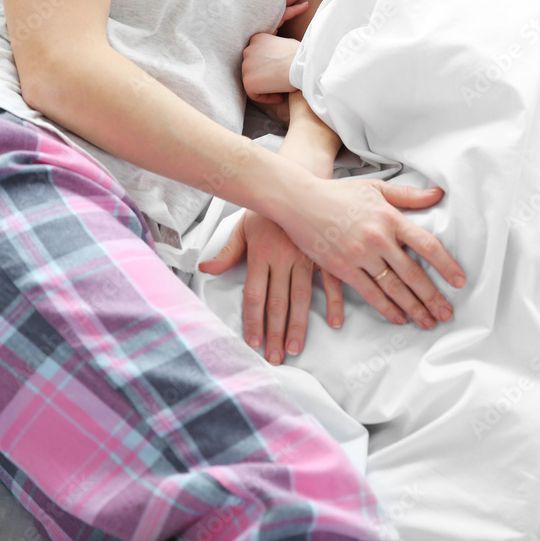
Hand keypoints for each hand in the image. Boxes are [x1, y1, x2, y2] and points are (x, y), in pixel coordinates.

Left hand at [198, 210, 343, 363]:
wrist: (296, 184)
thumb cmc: (268, 210)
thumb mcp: (242, 226)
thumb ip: (227, 251)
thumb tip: (206, 267)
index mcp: (262, 253)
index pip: (254, 295)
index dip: (253, 321)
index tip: (253, 342)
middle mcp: (284, 258)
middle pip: (277, 302)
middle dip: (275, 332)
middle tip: (274, 357)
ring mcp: (307, 257)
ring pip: (302, 297)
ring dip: (298, 325)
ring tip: (295, 347)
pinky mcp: (325, 254)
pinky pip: (331, 281)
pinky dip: (334, 301)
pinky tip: (334, 321)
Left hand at [242, 32, 299, 103]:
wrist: (302, 65)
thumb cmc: (300, 55)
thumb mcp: (285, 43)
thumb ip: (274, 49)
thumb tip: (275, 59)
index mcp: (257, 39)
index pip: (257, 54)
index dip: (268, 65)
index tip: (279, 71)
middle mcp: (248, 51)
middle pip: (253, 67)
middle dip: (265, 75)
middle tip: (279, 81)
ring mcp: (246, 66)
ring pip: (253, 80)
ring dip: (265, 87)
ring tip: (281, 90)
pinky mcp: (248, 82)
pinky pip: (254, 94)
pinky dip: (266, 97)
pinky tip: (280, 98)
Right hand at [273, 178, 464, 329]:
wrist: (299, 199)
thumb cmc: (338, 192)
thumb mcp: (375, 188)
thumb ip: (408, 195)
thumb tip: (438, 194)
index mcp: (390, 218)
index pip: (427, 245)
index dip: (446, 265)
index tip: (459, 281)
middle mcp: (378, 238)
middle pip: (413, 274)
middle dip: (433, 297)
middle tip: (447, 314)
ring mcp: (359, 255)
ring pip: (393, 288)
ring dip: (413, 307)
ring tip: (428, 322)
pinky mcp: (341, 268)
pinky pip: (368, 293)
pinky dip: (386, 308)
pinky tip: (398, 318)